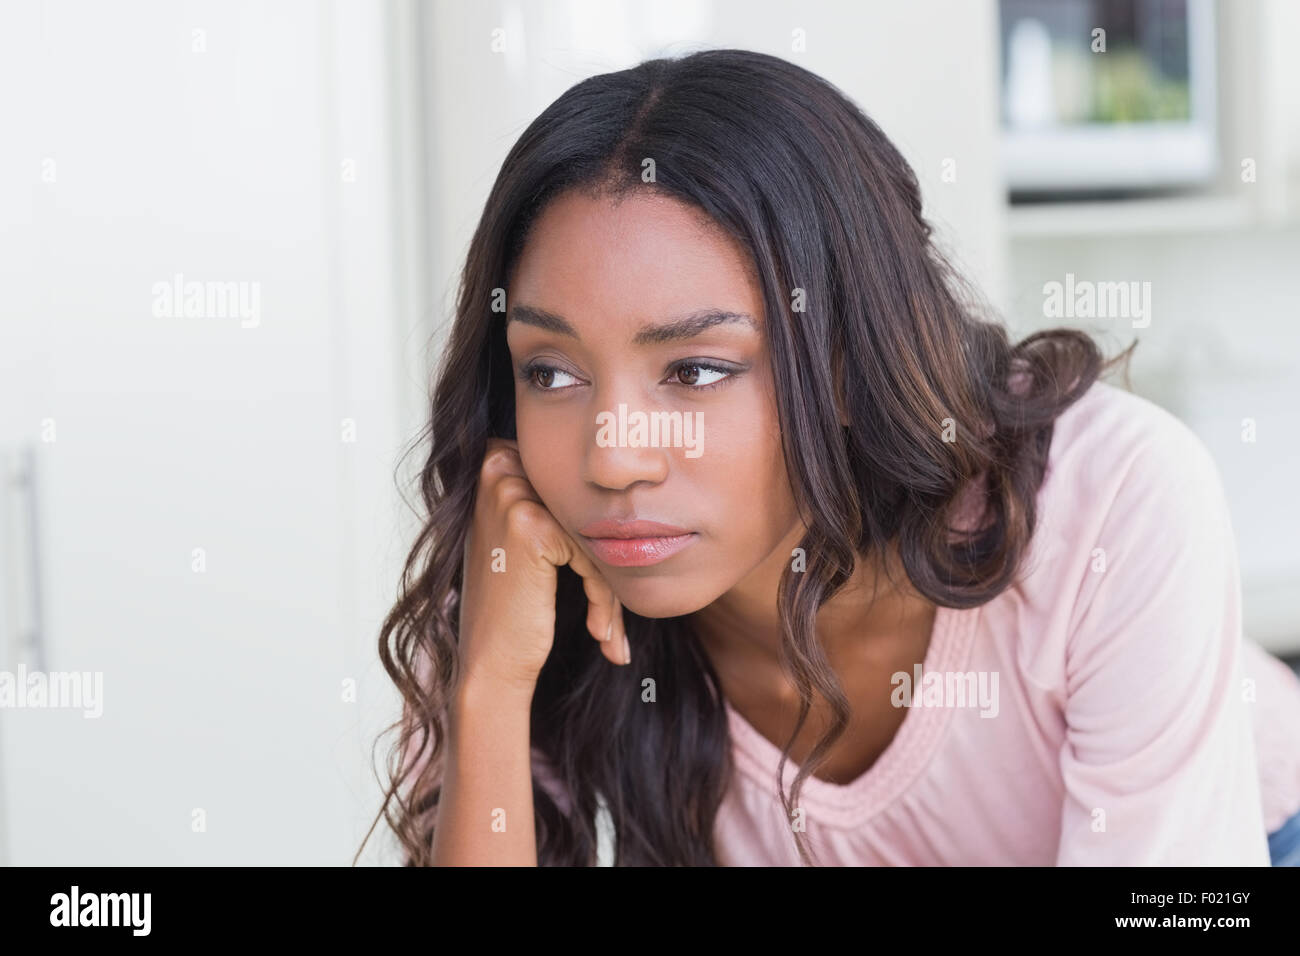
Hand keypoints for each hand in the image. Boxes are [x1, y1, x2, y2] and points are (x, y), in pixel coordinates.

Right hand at [457, 437, 628, 693]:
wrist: (490, 660)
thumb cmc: (514, 603)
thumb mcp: (527, 534)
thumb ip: (555, 495)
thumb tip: (629, 470)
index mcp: (496, 457)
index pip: (576, 487)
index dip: (598, 536)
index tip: (612, 587)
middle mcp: (497, 465)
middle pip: (586, 508)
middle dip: (608, 563)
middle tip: (614, 620)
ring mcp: (510, 493)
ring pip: (595, 533)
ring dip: (611, 588)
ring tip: (610, 631)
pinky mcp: (530, 524)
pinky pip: (594, 554)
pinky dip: (605, 597)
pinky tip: (601, 632)